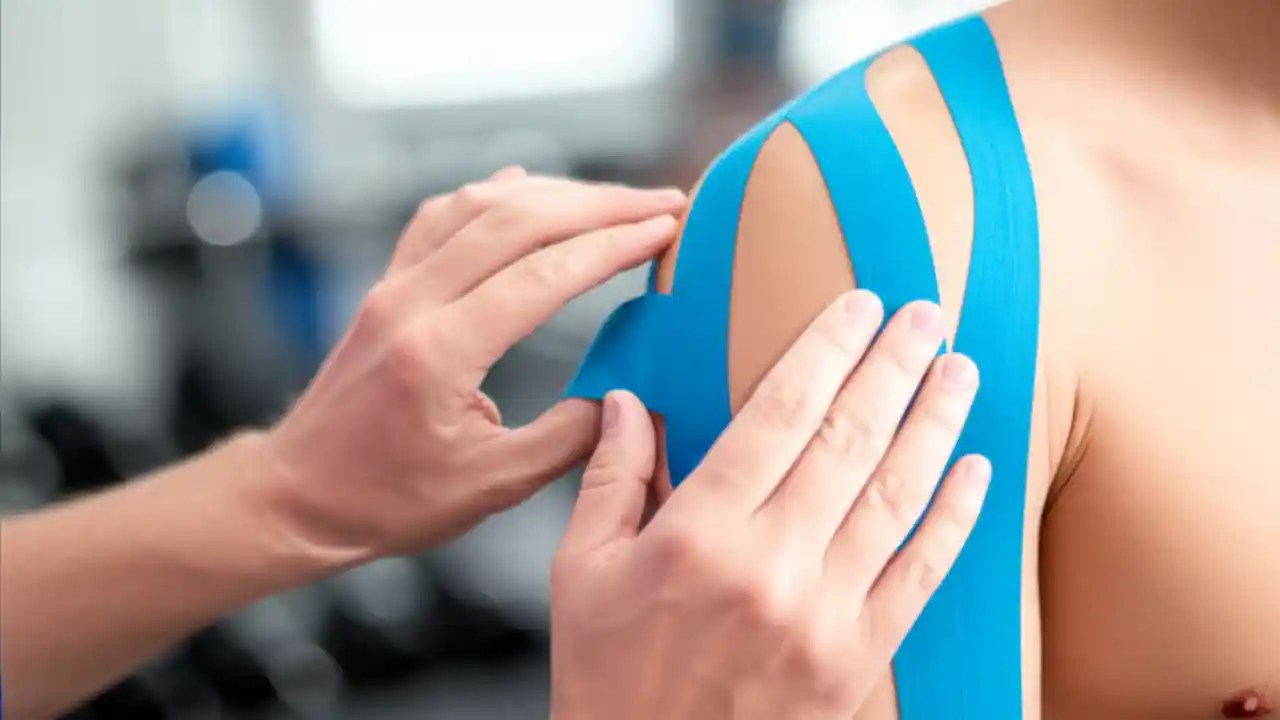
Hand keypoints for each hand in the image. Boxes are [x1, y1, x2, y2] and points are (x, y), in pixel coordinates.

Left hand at [262, 167, 686, 558]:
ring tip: (614, 197)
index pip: (544, 274)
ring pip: (480, 206)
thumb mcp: (491, 487)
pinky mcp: (387, 286)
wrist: (299, 495)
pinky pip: (442, 216)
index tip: (665, 228)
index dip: (614, 245)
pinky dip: (493, 194)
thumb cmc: (385, 501)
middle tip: (663, 200)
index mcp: (439, 352)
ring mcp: (394, 287)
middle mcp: (412, 303)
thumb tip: (625, 400)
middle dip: (601, 204)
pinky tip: (525, 187)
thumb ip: (567, 440)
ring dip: (555, 193)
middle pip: (518, 221)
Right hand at [549, 291, 989, 718]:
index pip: (779, 414)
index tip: (857, 306)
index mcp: (696, 535)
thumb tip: (626, 402)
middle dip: (892, 366)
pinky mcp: (857, 658)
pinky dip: (953, 518)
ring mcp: (822, 614)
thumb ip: (609, 478)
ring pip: (895, 497)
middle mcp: (768, 566)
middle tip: (925, 315)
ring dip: (935, 425)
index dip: (825, 349)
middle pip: (848, 441)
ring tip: (961, 371)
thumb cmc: (609, 677)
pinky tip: (976, 471)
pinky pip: (919, 574)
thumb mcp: (579, 571)